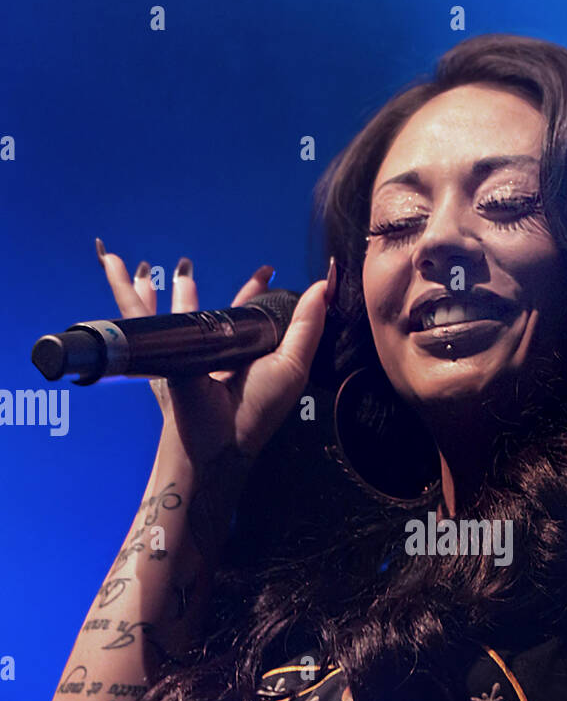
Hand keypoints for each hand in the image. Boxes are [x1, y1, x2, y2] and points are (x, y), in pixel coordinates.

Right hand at [95, 240, 334, 463]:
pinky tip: (112, 266)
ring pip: (163, 310)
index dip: (254, 290)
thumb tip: (321, 285)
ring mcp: (183, 350)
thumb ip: (307, 324)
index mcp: (245, 350)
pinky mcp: (160, 350)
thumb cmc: (258, 407)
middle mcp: (212, 350)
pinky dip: (124, 293)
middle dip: (188, 288)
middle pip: (197, 310)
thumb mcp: (293, 363)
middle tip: (184, 263)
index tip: (266, 270)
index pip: (247, 312)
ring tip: (139, 265)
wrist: (218, 436)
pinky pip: (138, 317)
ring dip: (148, 288)